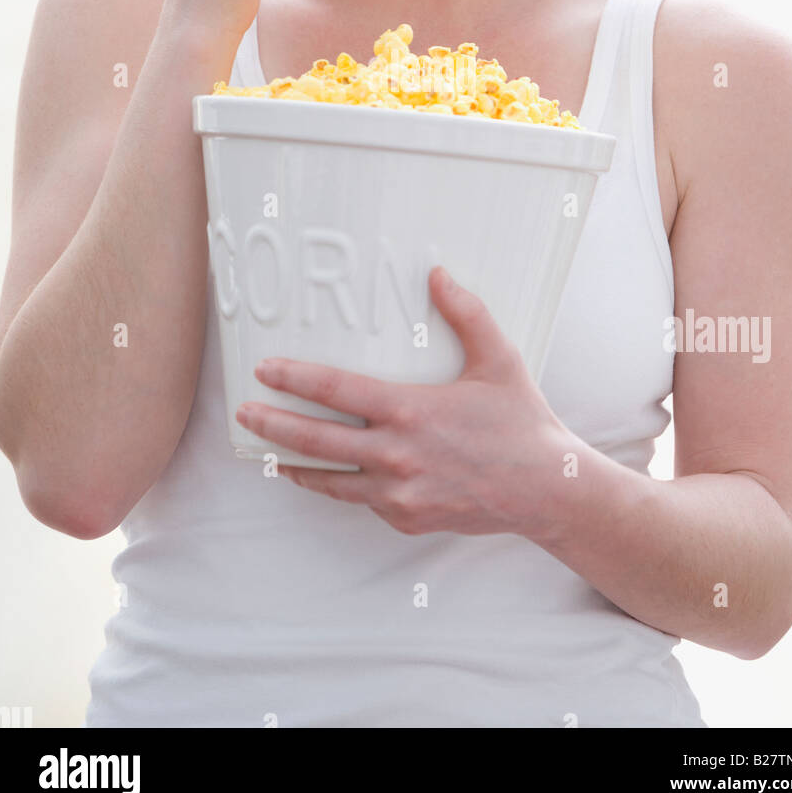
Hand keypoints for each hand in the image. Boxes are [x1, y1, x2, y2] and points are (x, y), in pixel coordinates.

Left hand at [235, 266, 568, 538]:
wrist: (547, 490)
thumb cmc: (522, 422)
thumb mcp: (498, 359)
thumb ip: (466, 313)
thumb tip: (437, 274)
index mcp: (410, 411)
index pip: (336, 391)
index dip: (295, 378)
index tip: (265, 370)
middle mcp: (396, 456)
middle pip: (316, 440)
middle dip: (273, 425)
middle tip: (244, 413)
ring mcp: (399, 494)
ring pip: (332, 481)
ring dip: (297, 466)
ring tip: (270, 456)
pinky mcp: (407, 518)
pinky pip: (365, 500)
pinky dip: (345, 487)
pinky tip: (332, 475)